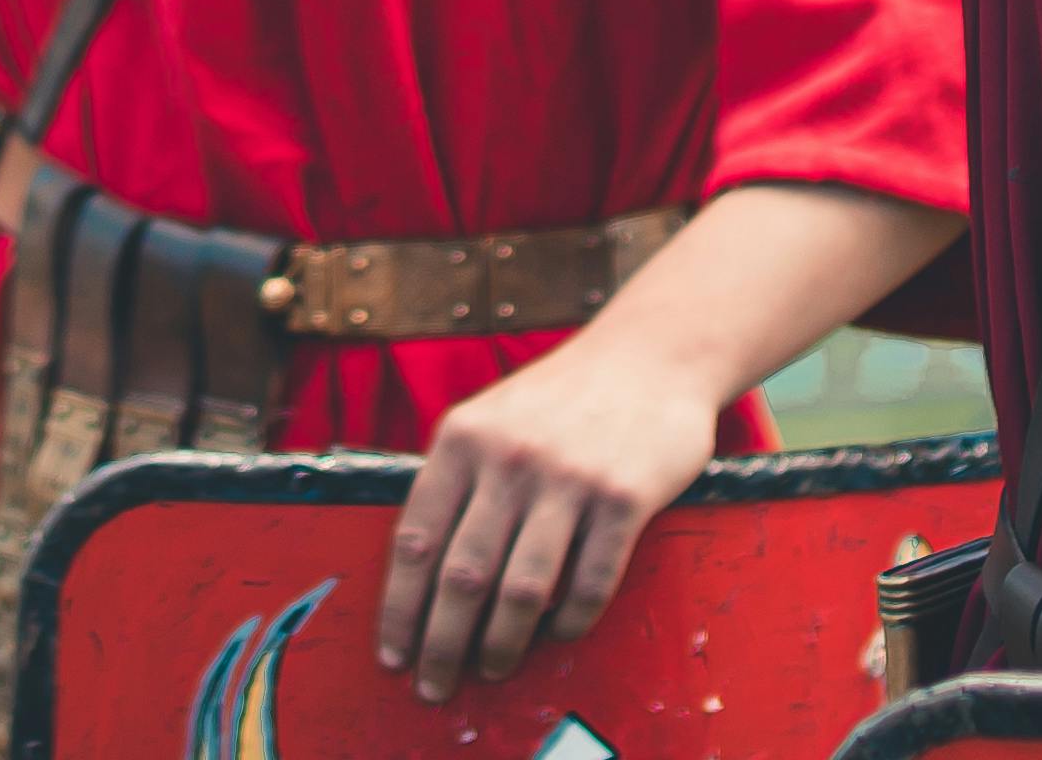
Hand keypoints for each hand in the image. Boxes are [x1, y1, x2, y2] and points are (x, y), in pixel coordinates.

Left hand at [372, 331, 729, 700]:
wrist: (650, 356)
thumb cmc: (562, 399)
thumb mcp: (490, 418)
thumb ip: (456, 480)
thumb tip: (421, 569)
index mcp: (462, 438)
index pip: (415, 539)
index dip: (400, 607)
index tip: (392, 652)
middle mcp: (509, 458)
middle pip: (462, 577)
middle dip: (441, 643)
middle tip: (435, 685)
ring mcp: (568, 478)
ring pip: (521, 590)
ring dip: (501, 644)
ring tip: (492, 667)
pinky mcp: (624, 497)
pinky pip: (589, 583)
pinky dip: (568, 622)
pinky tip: (556, 633)